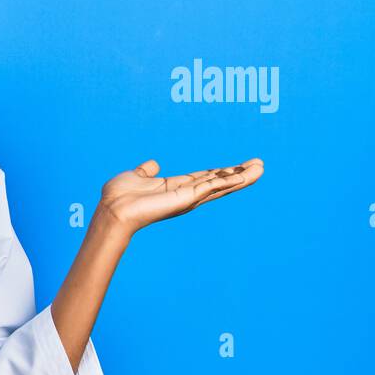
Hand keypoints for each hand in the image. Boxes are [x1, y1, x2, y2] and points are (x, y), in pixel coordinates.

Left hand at [99, 158, 264, 235]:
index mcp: (175, 189)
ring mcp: (187, 198)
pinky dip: (228, 181)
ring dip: (241, 177)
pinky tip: (244, 176)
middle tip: (260, 165)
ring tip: (261, 168)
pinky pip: (212, 187)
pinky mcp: (186, 198)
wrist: (112, 210)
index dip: (221, 172)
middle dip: (239, 175)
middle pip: (218, 183)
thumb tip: (153, 164)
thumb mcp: (135, 176)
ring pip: (220, 185)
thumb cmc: (119, 197)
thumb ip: (146, 171)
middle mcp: (185, 195)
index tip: (239, 166)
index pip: (204, 178)